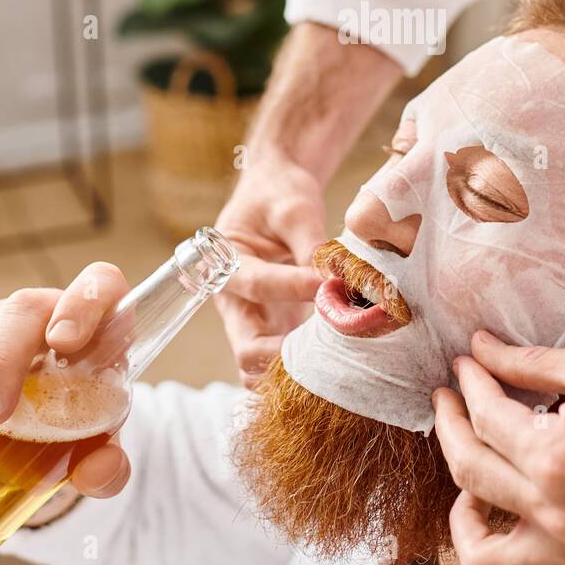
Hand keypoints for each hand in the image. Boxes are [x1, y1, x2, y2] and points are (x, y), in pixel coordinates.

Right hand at [0, 263, 131, 499]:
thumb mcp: (103, 438)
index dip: (84, 304)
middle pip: (22, 312)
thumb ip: (109, 461)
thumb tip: (99, 472)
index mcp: (97, 319)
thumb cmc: (86, 409)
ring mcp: (0, 324)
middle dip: (2, 362)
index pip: (99, 285)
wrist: (52, 412)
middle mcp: (46, 311)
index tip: (64, 342)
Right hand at [214, 150, 324, 386]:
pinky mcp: (275, 331)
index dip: (294, 287)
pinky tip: (339, 355)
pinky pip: (280, 365)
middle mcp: (235, 303)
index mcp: (226, 265)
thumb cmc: (278, 196)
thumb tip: (336, 280)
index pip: (257, 285)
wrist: (275, 195)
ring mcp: (253, 323)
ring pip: (260, 370)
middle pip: (247, 350)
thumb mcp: (294, 209)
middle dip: (287, 357)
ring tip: (337, 353)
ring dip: (296, 369)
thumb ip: (311, 244)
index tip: (331, 285)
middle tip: (332, 345)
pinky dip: (305, 369)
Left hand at [432, 331, 564, 564]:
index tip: (466, 366)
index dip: (470, 383)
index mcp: (555, 456)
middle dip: (449, 426)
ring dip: (461, 526)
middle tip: (450, 403)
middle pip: (471, 473)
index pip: (485, 416)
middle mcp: (559, 513)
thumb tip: (482, 347)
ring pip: (486, 563)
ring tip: (466, 493)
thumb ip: (529, 363)